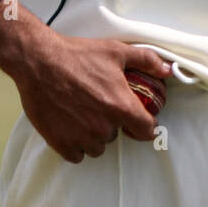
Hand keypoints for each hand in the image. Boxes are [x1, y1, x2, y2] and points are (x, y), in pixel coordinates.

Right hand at [0, 1, 170, 163]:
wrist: (39, 61)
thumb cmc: (77, 55)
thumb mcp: (116, 51)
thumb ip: (146, 61)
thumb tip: (168, 70)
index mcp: (121, 107)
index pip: (146, 130)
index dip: (144, 125)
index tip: (138, 120)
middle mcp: (104, 127)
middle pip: (117, 136)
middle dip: (112, 123)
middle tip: (98, 104)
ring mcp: (81, 137)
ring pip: (97, 147)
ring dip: (93, 136)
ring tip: (82, 114)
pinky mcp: (61, 143)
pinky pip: (77, 155)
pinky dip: (75, 145)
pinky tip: (70, 126)